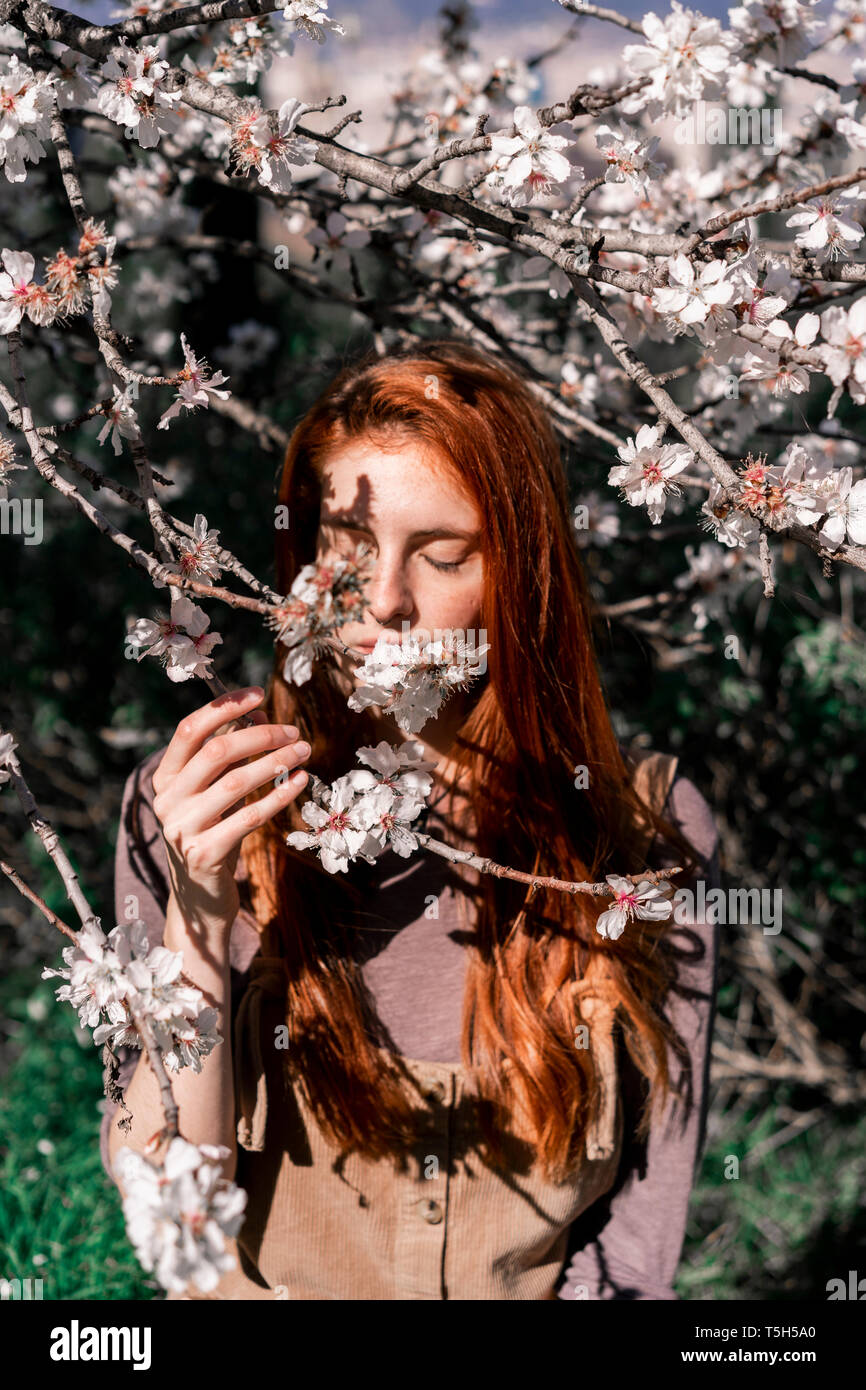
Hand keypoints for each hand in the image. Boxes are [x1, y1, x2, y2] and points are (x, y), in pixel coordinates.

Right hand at [151, 686, 309, 933]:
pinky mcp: (204, 854)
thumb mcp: (212, 792)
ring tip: (304, 751)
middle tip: (294, 731)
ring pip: (237, 781)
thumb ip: (228, 754)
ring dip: (277, 762)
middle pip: (217, 751)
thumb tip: (258, 712)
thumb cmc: (211, 834)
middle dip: (261, 735)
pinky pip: (250, 816)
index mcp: (164, 778)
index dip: (225, 706)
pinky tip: (302, 783)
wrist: (198, 900)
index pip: (190, 729)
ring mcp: (182, 828)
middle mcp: (167, 800)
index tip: (259, 693)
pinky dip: (280, 796)